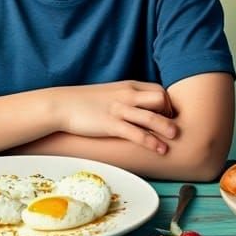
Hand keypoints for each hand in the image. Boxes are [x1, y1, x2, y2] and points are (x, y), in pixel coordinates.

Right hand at [54, 81, 177, 153]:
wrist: (60, 105)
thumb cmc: (83, 102)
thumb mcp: (109, 94)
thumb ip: (126, 98)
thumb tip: (138, 109)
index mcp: (128, 86)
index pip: (158, 90)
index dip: (168, 104)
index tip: (170, 116)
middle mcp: (127, 95)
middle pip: (160, 99)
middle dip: (171, 113)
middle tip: (173, 127)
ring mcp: (119, 109)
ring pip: (151, 116)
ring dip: (166, 127)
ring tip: (175, 137)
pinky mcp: (110, 124)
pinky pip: (136, 132)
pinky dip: (150, 141)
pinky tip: (159, 149)